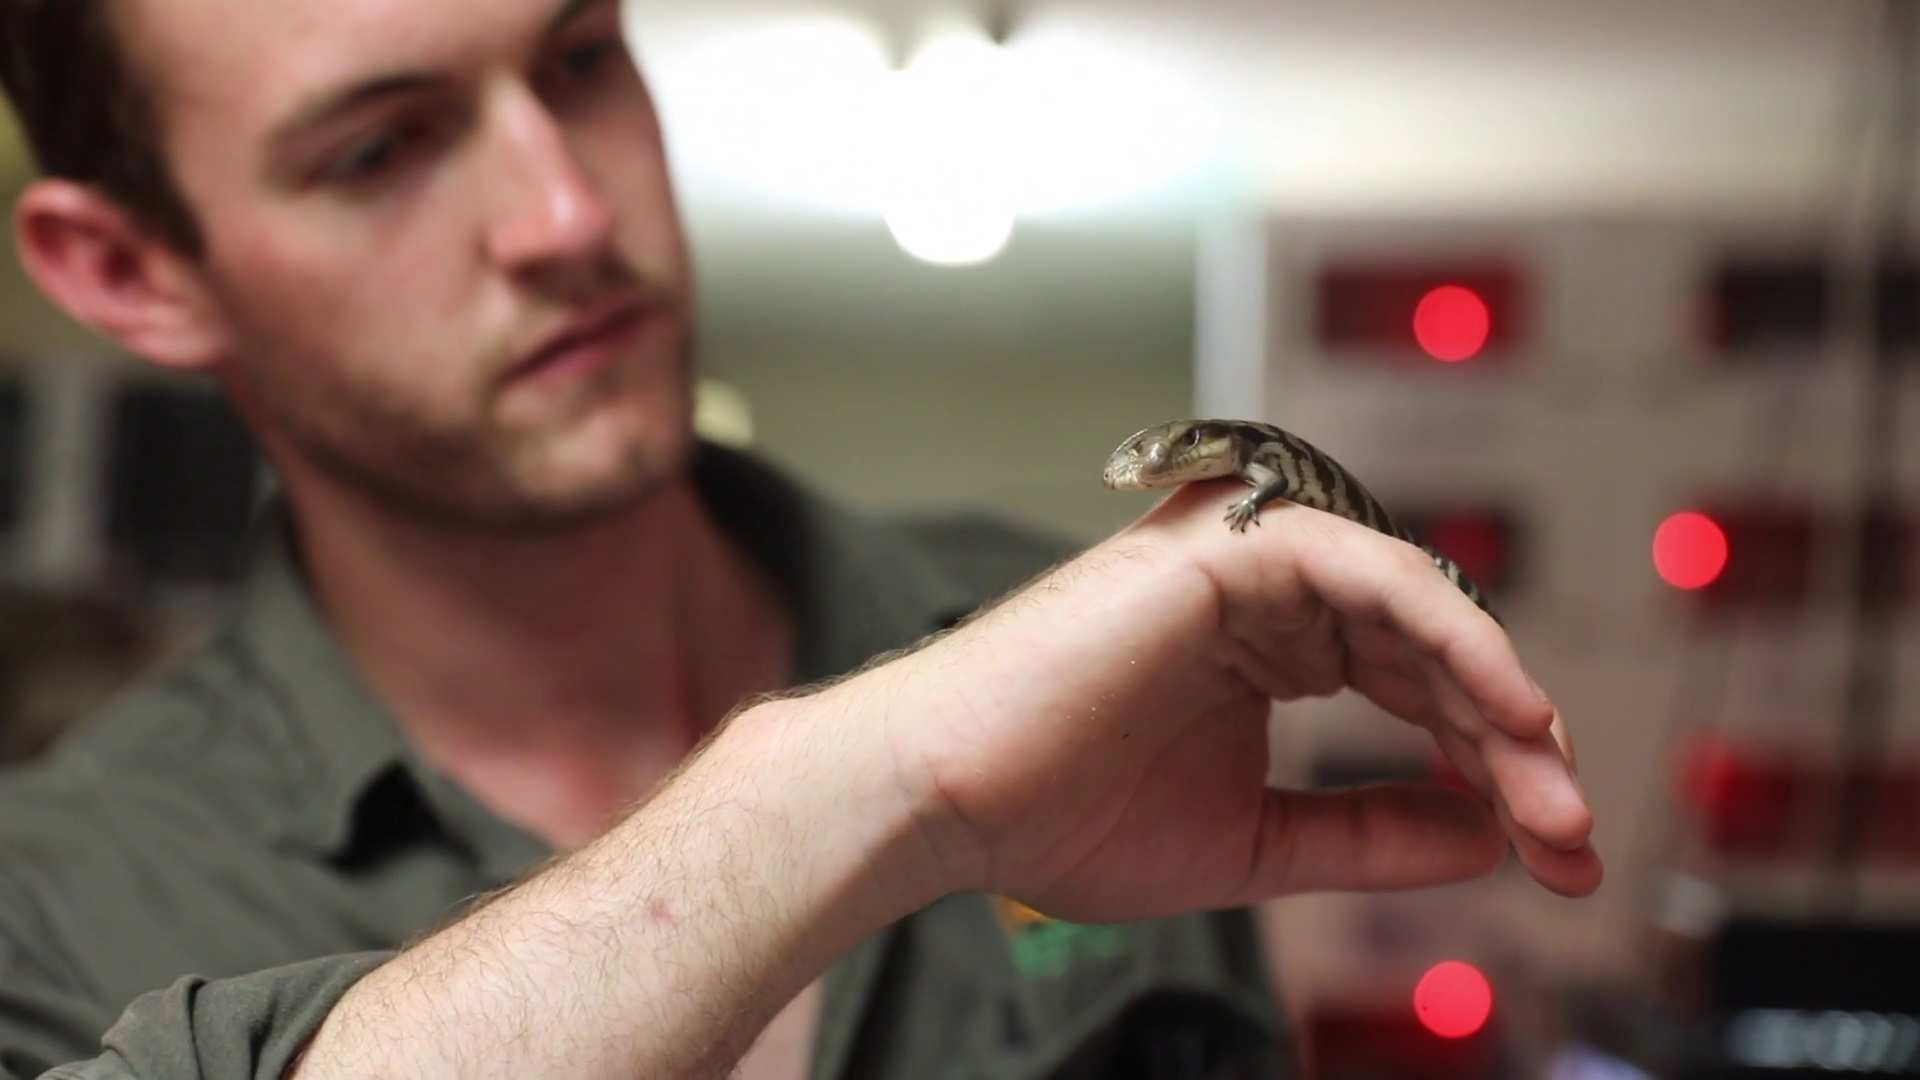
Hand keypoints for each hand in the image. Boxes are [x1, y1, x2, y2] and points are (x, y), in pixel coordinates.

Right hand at [868, 478, 1600, 921]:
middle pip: (1431, 651)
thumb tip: (1486, 834)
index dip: (1492, 765)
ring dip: (1496, 697)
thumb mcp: (1259, 844)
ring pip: (1418, 606)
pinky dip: (1449, 633)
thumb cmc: (1060, 817)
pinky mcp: (1231, 545)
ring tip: (1552, 789)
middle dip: (1513, 746)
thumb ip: (1370, 832)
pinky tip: (1505, 710)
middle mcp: (1266, 591)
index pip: (1413, 689)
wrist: (948, 801)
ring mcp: (1249, 560)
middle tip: (1574, 835)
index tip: (1555, 850)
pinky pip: (1374, 571)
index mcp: (1266, 645)